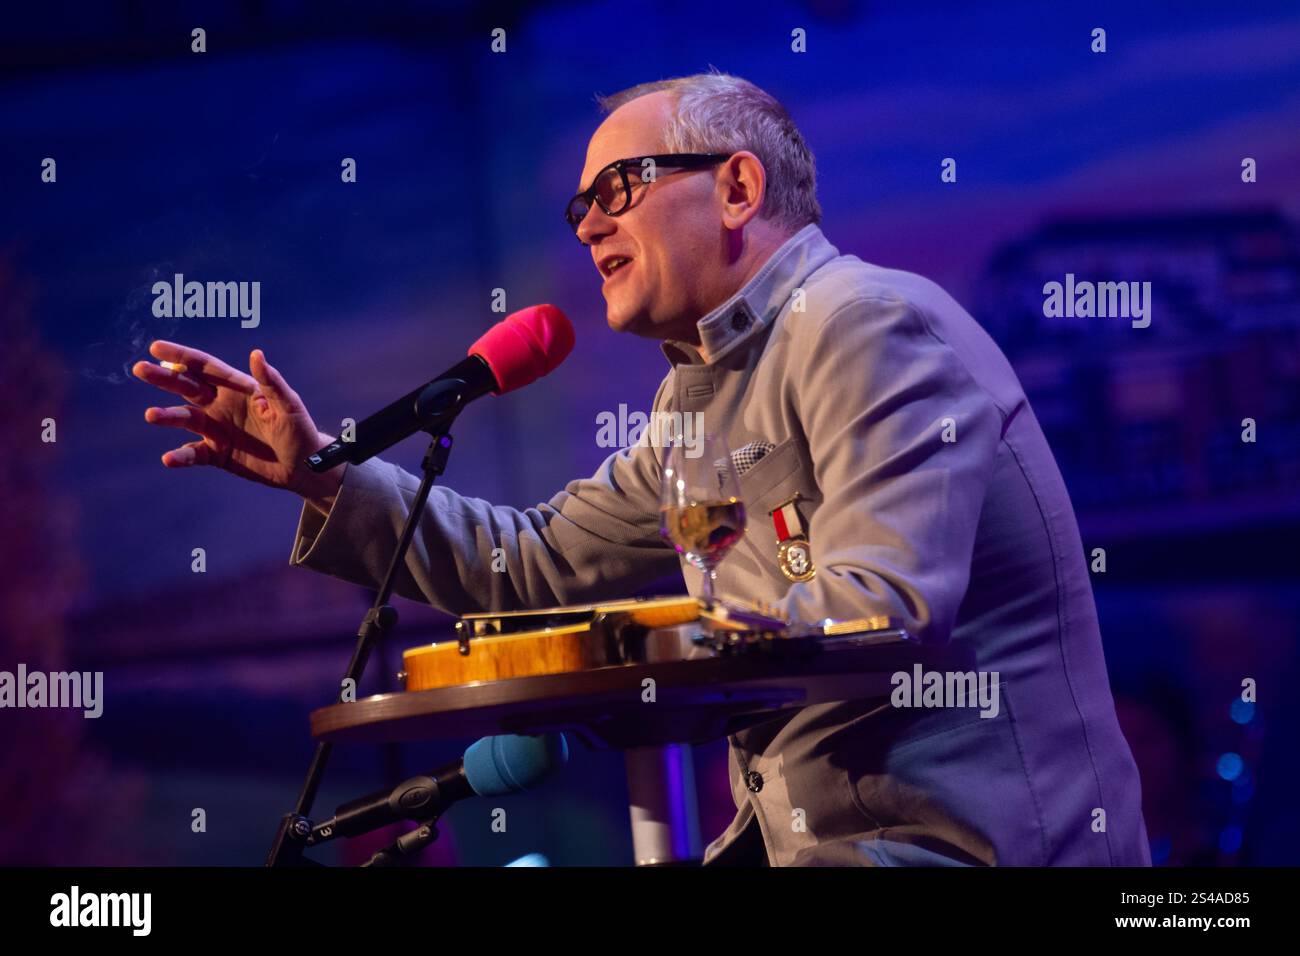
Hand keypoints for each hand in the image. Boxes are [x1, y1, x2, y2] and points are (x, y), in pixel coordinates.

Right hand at [133, 340, 344, 503]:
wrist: (304, 467)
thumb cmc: (301, 431)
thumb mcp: (289, 406)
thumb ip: (272, 382)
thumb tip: (256, 353)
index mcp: (238, 388)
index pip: (205, 366)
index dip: (181, 355)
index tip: (155, 347)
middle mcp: (222, 405)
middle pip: (186, 387)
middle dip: (164, 377)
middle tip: (140, 369)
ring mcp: (217, 429)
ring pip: (184, 419)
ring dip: (167, 417)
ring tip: (152, 415)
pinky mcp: (216, 454)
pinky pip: (192, 453)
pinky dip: (180, 456)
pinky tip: (169, 459)